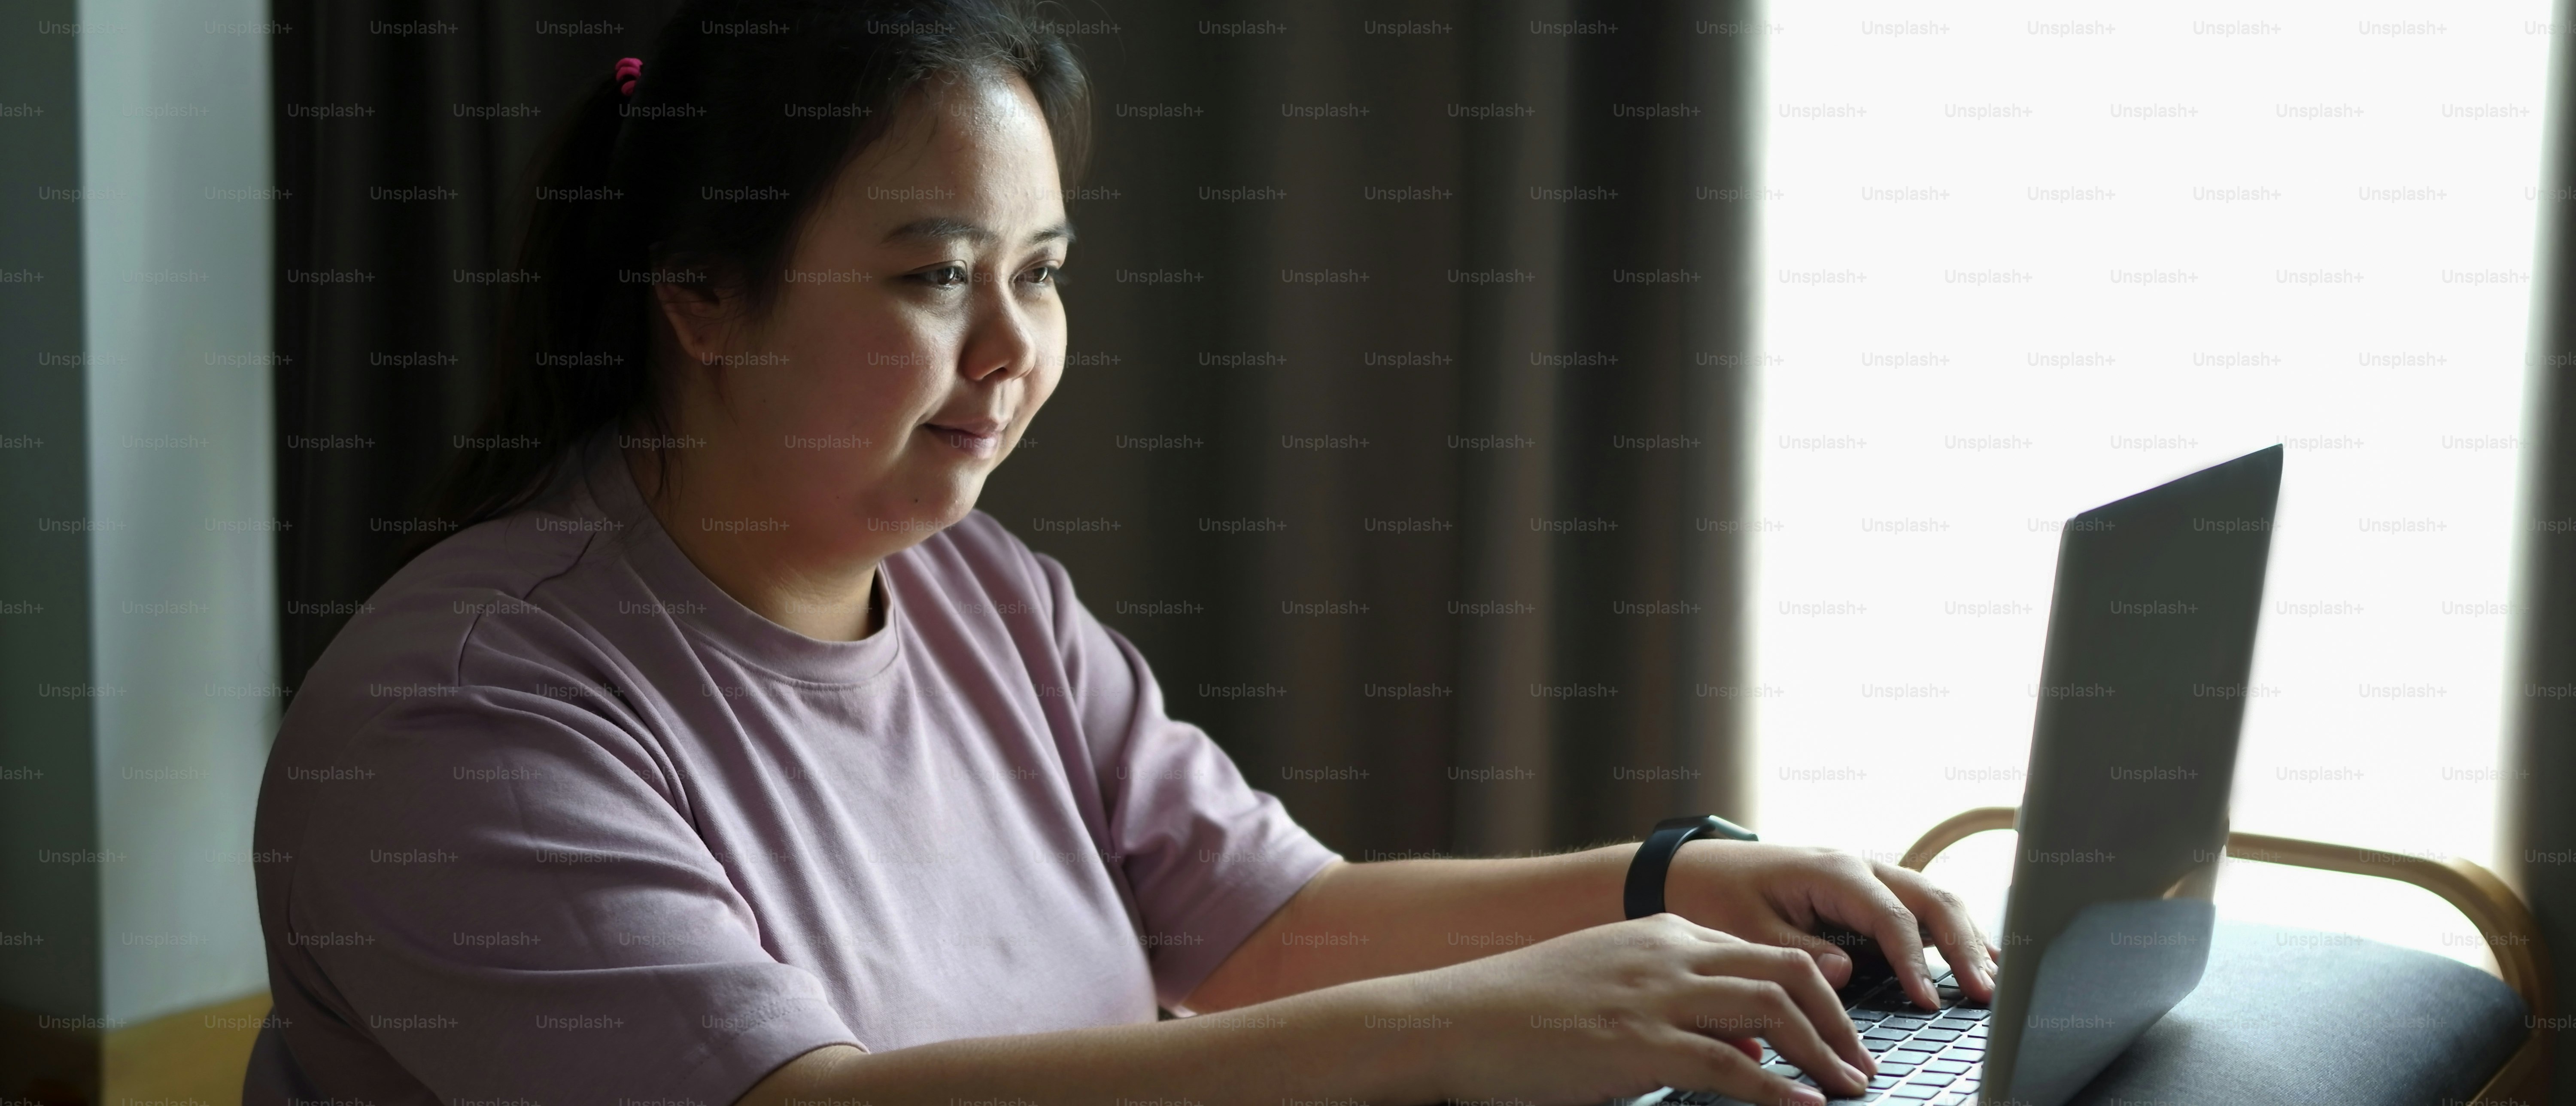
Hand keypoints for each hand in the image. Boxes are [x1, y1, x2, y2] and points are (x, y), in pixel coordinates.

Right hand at [1408, 914, 1873, 1105]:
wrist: (1456, 1019)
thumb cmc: (1526, 1010)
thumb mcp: (1612, 986)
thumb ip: (1681, 1003)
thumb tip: (1751, 1046)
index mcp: (1662, 933)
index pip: (1763, 951)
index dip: (1817, 988)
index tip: (1845, 1022)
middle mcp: (1669, 954)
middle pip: (1787, 973)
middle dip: (1838, 1020)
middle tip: (1861, 1062)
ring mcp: (1656, 996)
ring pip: (1773, 1011)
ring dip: (1824, 1052)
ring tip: (1851, 1087)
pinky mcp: (1639, 1043)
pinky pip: (1731, 1065)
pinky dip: (1779, 1090)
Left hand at [1664, 841, 2000, 1010]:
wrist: (1695, 871)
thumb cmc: (1716, 896)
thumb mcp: (1746, 928)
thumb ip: (1797, 949)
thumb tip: (1846, 971)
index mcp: (1831, 871)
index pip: (1890, 916)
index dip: (1914, 960)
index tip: (1929, 1001)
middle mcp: (1858, 866)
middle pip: (1930, 898)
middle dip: (1963, 945)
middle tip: (1985, 992)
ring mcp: (1867, 876)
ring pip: (1934, 899)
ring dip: (1968, 938)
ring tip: (1993, 982)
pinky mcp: (1866, 892)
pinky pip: (1919, 908)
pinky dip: (1951, 932)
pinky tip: (1977, 960)